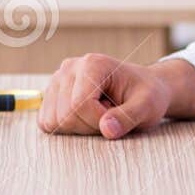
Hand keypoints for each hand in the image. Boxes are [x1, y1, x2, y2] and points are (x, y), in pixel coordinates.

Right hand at [38, 54, 194, 138]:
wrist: (142, 89)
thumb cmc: (146, 95)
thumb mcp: (147, 106)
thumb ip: (128, 117)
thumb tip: (107, 130)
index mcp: (92, 64)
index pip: (80, 104)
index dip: (99, 120)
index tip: (118, 114)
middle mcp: (70, 67)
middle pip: (65, 115)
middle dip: (89, 125)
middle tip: (110, 114)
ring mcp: (57, 80)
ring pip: (53, 121)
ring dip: (78, 127)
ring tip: (98, 113)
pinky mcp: (52, 95)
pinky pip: (47, 122)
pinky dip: (67, 127)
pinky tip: (86, 116)